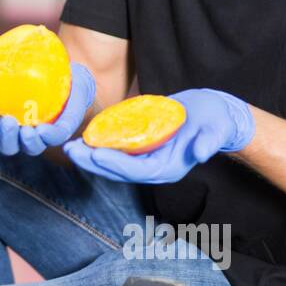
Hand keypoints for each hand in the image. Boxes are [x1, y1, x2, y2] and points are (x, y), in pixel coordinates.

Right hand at [0, 62, 95, 156]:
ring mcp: (42, 132)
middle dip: (5, 138)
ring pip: (33, 148)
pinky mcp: (64, 127)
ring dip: (27, 143)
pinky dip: (50, 137)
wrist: (62, 64)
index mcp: (3, 122)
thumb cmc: (25, 72)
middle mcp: (21, 132)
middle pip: (9, 147)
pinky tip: (44, 131)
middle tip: (7, 122)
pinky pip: (57, 137)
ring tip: (26, 130)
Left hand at [63, 88, 254, 183]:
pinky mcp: (140, 147)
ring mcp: (145, 159)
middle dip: (93, 162)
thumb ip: (209, 141)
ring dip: (90, 156)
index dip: (114, 163)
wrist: (213, 115)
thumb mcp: (215, 128)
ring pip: (112, 163)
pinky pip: (115, 150)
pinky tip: (83, 137)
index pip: (136, 170)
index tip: (94, 154)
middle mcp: (154, 169)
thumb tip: (202, 153)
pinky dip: (99, 145)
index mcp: (169, 169)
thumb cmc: (216, 121)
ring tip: (69, 146)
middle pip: (118, 171)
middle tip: (71, 150)